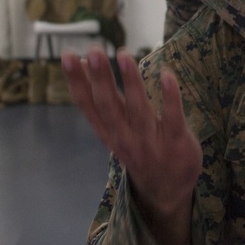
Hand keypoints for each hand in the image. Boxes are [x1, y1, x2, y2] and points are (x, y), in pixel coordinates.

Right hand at [62, 49, 201, 221]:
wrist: (167, 193)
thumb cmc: (140, 151)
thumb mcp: (117, 131)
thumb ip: (105, 102)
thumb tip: (88, 64)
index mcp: (109, 133)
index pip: (89, 106)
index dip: (78, 81)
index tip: (68, 56)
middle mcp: (125, 137)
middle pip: (109, 106)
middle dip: (101, 78)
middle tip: (94, 50)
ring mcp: (151, 141)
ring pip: (138, 109)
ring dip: (131, 81)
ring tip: (123, 55)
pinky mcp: (177, 142)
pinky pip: (172, 118)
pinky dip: (169, 97)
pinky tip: (166, 75)